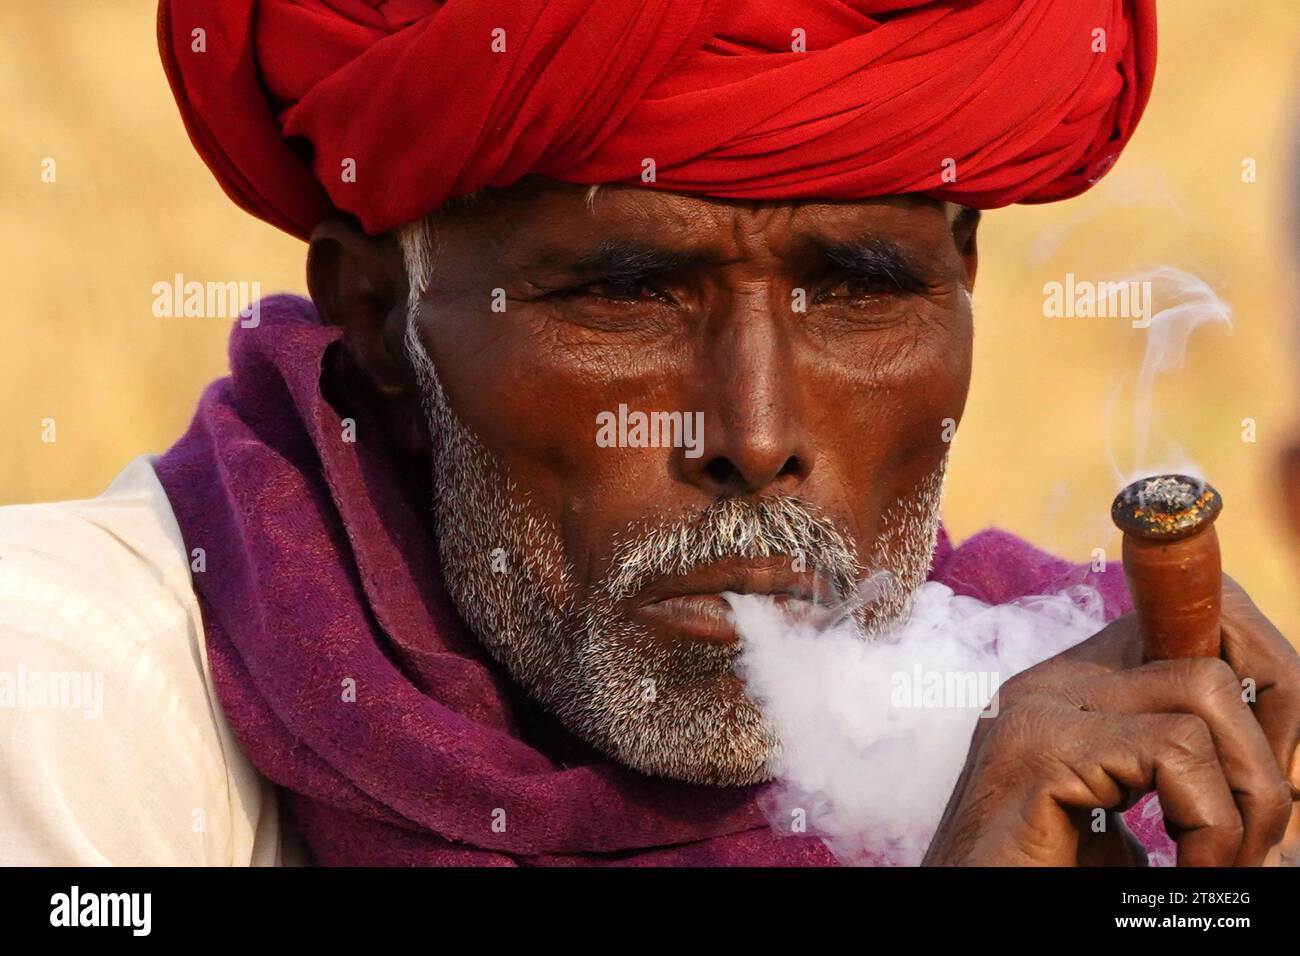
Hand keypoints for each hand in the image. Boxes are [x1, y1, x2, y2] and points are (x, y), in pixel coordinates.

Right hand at [923, 577, 1298, 865]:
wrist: (965, 920)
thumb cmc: (1048, 880)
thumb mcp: (1136, 826)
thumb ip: (1189, 780)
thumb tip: (1292, 771)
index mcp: (1080, 689)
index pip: (1194, 615)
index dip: (1269, 673)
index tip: (1287, 778)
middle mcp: (1056, 681)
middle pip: (1211, 633)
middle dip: (1280, 729)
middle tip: (1273, 833)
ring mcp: (1040, 706)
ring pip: (1207, 686)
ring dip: (1253, 794)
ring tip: (1228, 865)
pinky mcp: (1038, 748)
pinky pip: (1176, 751)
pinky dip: (1214, 826)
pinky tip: (1187, 874)